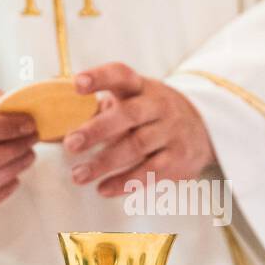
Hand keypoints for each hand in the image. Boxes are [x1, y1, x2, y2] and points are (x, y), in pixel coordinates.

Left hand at [63, 63, 215, 196]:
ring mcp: (170, 132)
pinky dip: (125, 182)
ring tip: (78, 175)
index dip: (99, 78)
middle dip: (97, 130)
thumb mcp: (137, 98)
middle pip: (128, 115)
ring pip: (136, 146)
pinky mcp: (178, 158)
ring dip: (104, 162)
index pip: (121, 75)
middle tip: (70, 144)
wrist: (205, 128)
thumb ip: (106, 104)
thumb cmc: (154, 113)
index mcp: (142, 87)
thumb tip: (59, 110)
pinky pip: (150, 171)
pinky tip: (103, 189)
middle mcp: (158, 106)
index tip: (76, 84)